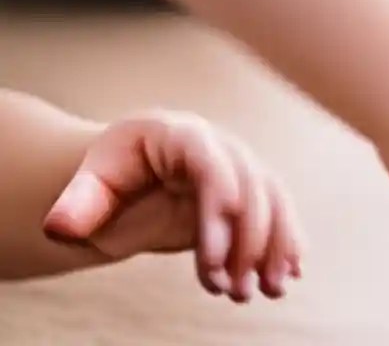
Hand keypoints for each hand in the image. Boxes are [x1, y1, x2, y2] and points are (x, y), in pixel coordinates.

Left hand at [42, 111, 303, 302]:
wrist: (130, 181)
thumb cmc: (107, 180)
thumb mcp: (87, 188)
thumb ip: (78, 204)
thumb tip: (60, 226)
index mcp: (179, 134)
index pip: (210, 164)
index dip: (218, 210)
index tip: (216, 261)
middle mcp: (221, 146)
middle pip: (250, 187)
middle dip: (248, 243)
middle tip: (236, 292)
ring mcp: (242, 167)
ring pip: (272, 202)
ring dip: (275, 248)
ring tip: (269, 292)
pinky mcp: (253, 193)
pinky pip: (279, 214)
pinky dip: (287, 244)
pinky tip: (290, 276)